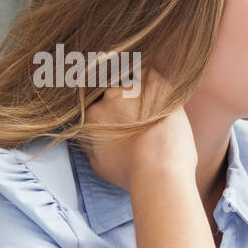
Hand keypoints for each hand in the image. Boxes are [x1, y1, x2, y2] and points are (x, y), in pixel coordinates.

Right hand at [79, 68, 196, 190]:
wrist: (161, 171)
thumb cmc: (131, 175)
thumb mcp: (98, 165)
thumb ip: (88, 145)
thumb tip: (86, 135)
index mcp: (91, 115)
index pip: (94, 102)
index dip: (107, 109)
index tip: (117, 116)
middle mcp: (106, 97)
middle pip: (110, 89)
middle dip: (121, 99)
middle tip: (135, 114)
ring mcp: (131, 88)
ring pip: (129, 79)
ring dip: (136, 88)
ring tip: (149, 105)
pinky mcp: (155, 85)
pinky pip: (149, 71)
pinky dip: (151, 77)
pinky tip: (158, 91)